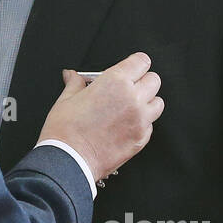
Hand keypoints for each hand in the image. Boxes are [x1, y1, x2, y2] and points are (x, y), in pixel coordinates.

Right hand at [37, 52, 163, 180]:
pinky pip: (151, 124)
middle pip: (154, 80)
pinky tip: (124, 126)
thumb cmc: (65, 131)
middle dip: (142, 81)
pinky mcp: (142, 138)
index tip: (131, 68)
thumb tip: (72, 75)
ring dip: (146, 102)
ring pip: (157, 102)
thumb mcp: (66, 99)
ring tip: (128, 108)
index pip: (141, 61)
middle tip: (126, 88)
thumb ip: (75, 83)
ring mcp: (140, 119)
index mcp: (114, 82)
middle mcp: (132, 98)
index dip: (135, 64)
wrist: (69, 161)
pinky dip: (142, 123)